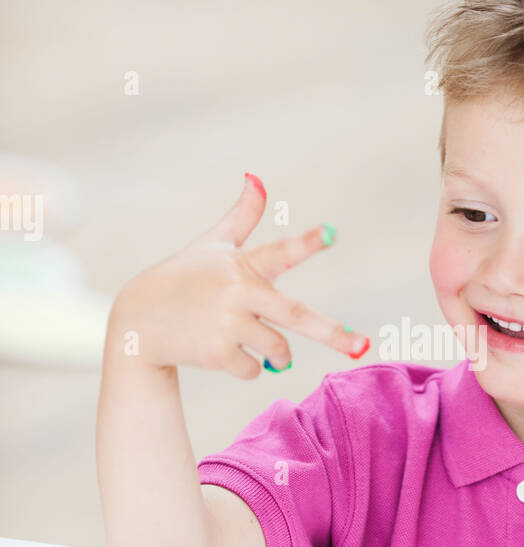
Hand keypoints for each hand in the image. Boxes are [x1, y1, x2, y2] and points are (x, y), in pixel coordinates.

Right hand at [109, 174, 368, 376]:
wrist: (138, 322)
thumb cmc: (183, 278)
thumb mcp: (212, 244)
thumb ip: (242, 216)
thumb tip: (256, 176)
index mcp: (241, 264)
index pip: (279, 251)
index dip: (307, 243)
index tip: (331, 234)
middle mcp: (237, 292)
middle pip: (295, 316)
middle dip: (332, 334)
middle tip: (360, 346)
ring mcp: (227, 325)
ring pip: (277, 350)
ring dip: (274, 354)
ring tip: (245, 338)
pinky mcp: (218, 354)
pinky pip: (253, 370)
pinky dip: (246, 367)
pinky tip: (219, 351)